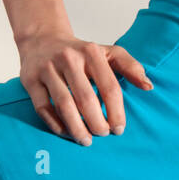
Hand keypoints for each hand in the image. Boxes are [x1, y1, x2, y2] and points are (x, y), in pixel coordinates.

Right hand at [17, 33, 152, 144]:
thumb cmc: (81, 52)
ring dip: (76, 127)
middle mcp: (68, 58)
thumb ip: (130, 66)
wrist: (42, 39)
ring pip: (63, 104)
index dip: (116, 111)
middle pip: (86, 98)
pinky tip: (67, 133)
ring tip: (86, 140)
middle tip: (103, 134)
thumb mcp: (108, 52)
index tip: (119, 128)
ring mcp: (47, 69)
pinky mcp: (30, 80)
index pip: (109, 86)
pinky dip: (56, 124)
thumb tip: (148, 87)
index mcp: (91, 52)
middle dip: (97, 121)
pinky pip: (43, 107)